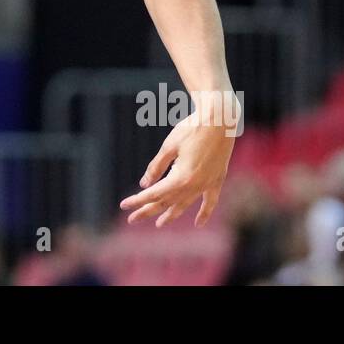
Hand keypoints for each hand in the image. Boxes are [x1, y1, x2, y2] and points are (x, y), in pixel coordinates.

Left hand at [118, 104, 236, 227]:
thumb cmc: (191, 129)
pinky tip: (198, 223)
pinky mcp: (217, 179)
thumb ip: (156, 167)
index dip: (138, 200)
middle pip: (167, 202)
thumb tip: (144, 185)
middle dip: (148, 211)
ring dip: (171, 214)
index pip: (154, 194)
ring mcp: (207, 184)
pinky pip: (210, 201)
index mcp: (181, 178)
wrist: (219, 120)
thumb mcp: (169, 146)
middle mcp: (195, 186)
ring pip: (185, 204)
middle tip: (132, 219)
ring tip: (159, 223)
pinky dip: (204, 213)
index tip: (124, 205)